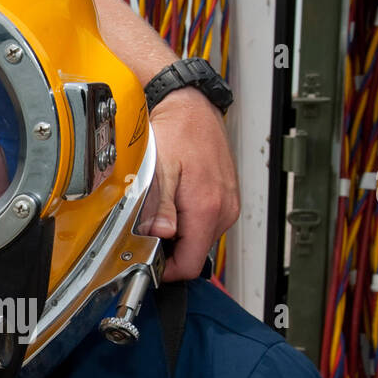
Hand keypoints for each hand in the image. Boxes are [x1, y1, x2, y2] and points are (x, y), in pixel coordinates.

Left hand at [142, 88, 239, 282]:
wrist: (192, 107)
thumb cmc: (178, 132)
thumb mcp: (159, 171)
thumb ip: (159, 208)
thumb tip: (159, 236)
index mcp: (207, 208)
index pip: (190, 264)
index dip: (166, 270)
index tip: (149, 262)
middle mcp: (224, 210)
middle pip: (195, 254)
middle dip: (170, 250)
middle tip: (148, 230)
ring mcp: (229, 205)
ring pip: (200, 239)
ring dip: (179, 234)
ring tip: (162, 209)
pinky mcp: (227, 199)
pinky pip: (206, 223)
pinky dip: (189, 220)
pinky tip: (176, 200)